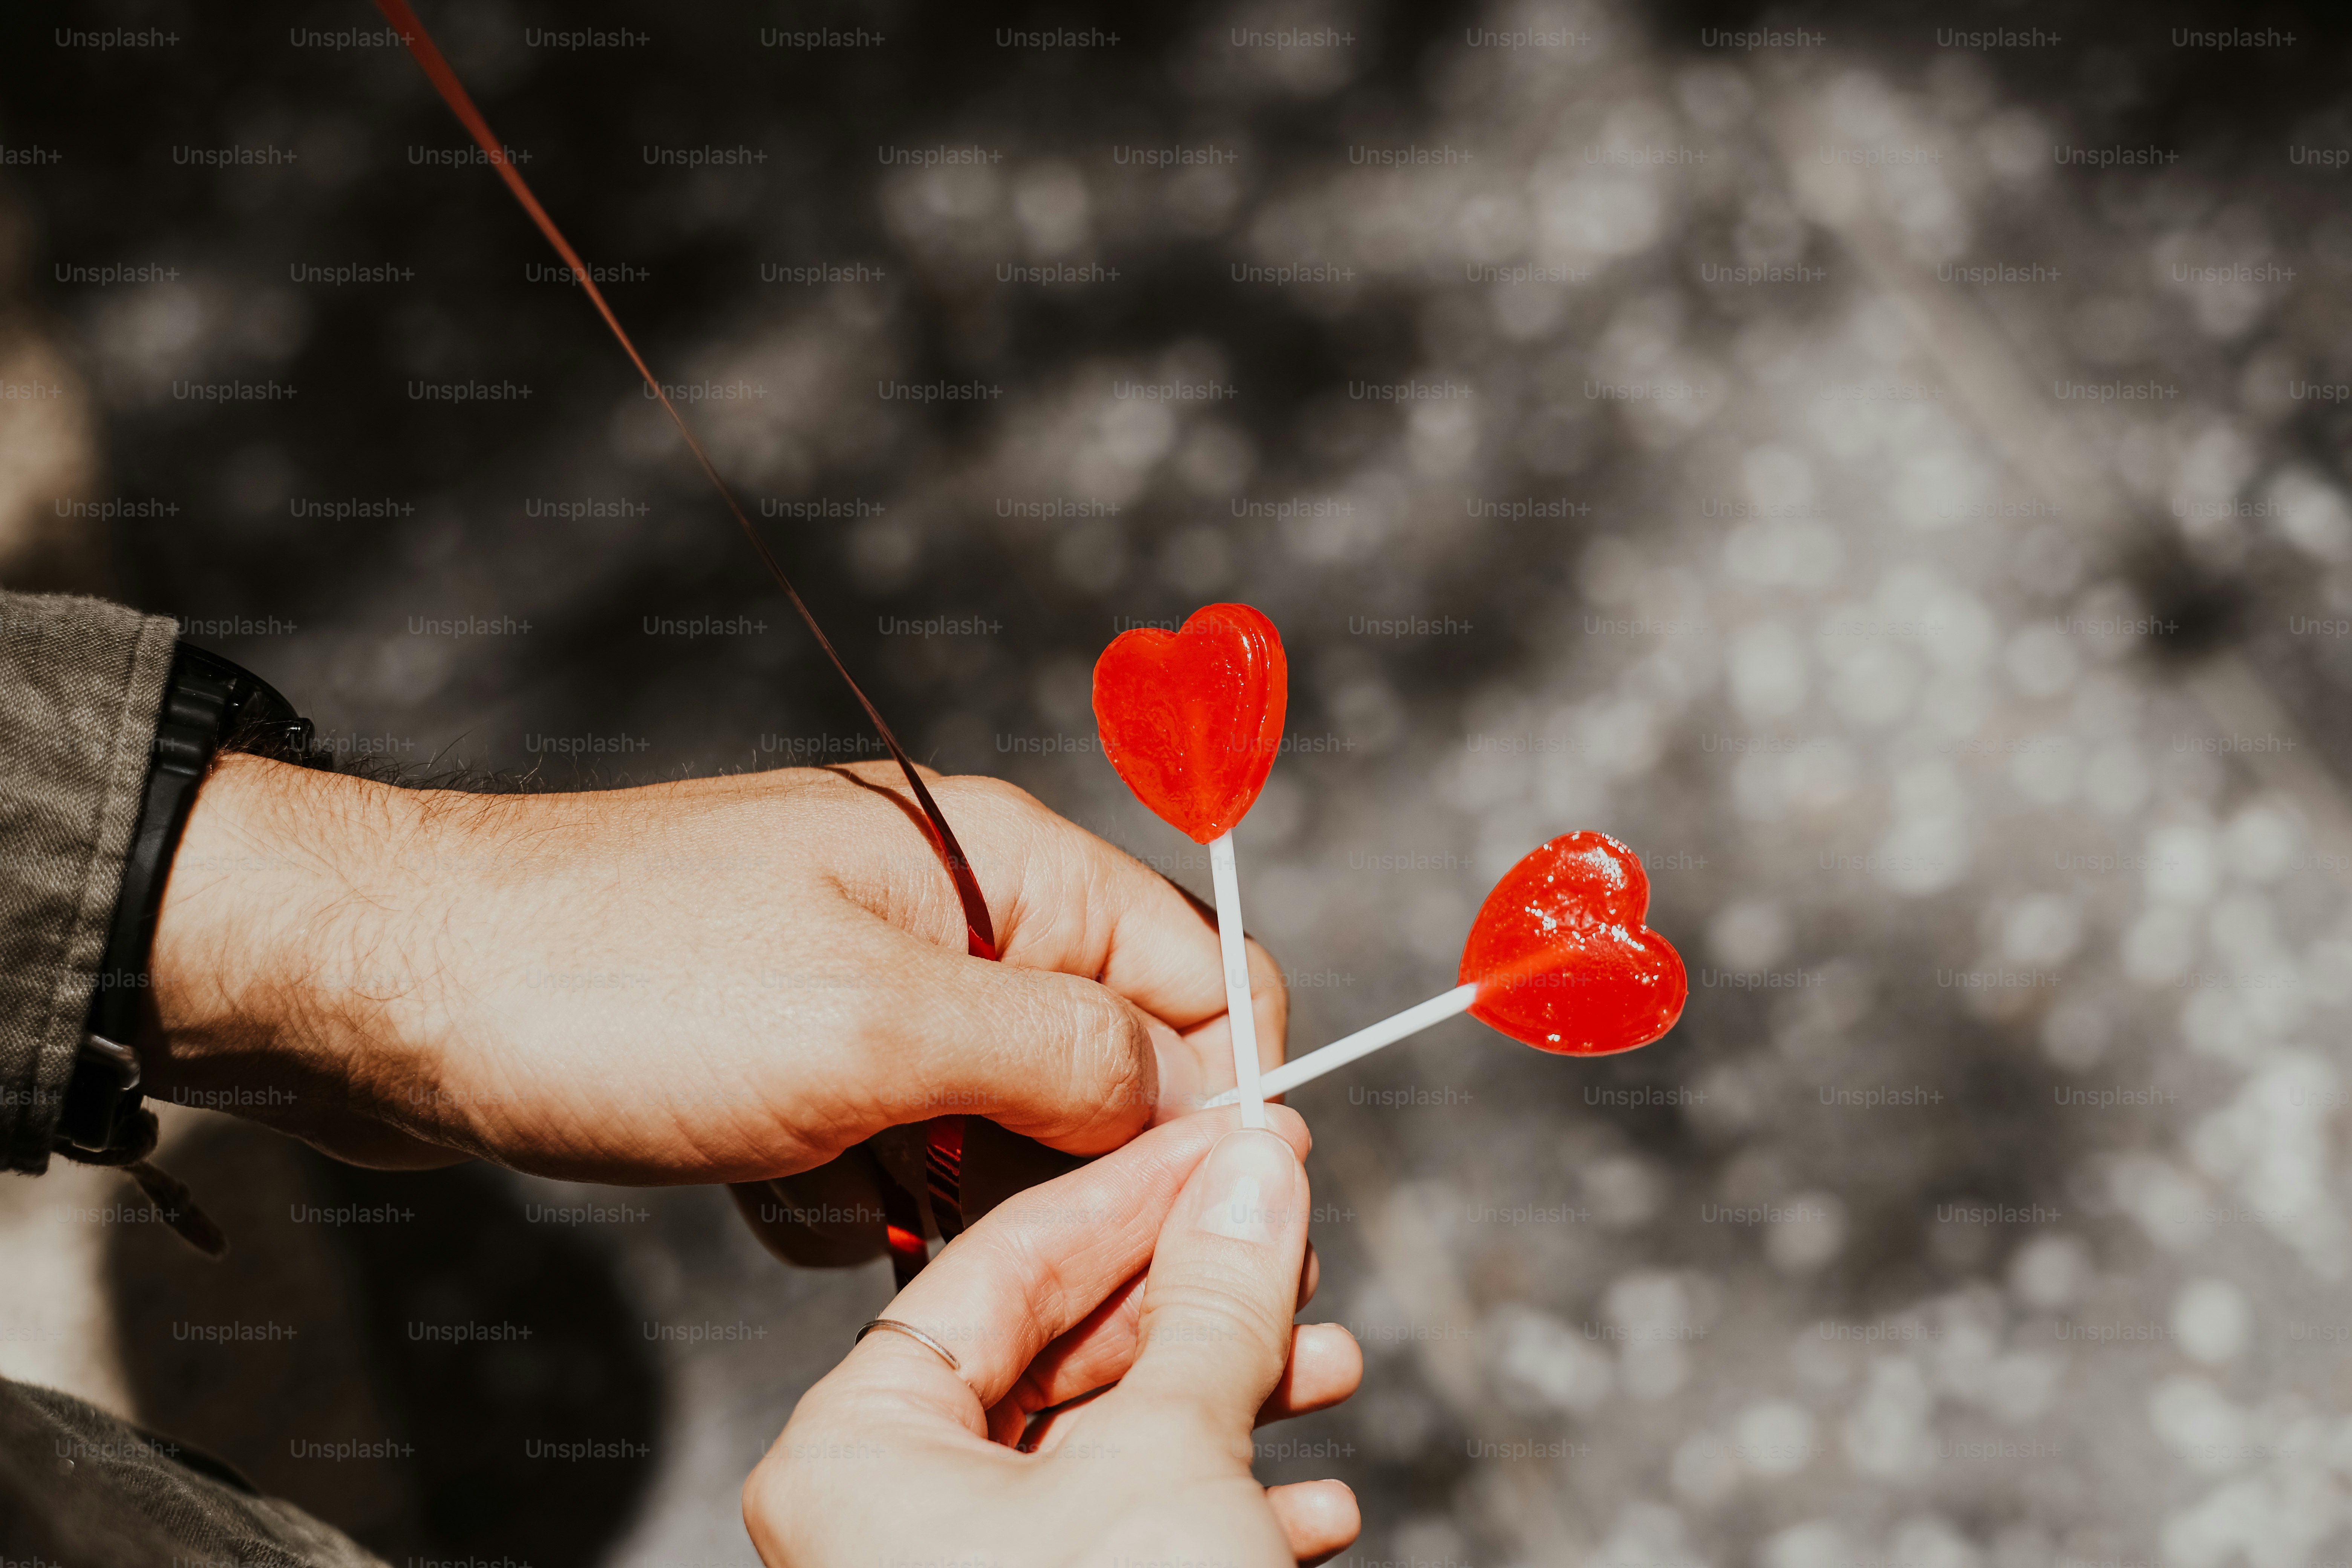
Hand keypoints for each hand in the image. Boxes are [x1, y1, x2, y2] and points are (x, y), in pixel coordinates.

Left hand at [141, 753, 1288, 1179]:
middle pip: (1107, 1069)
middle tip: (963, 1221)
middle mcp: (959, 917)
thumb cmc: (618, 982)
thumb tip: (1210, 1097)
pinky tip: (756, 1181)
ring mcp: (875, 984)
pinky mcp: (803, 1053)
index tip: (1182, 1218)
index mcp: (1006, 868)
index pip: (1205, 977)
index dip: (1219, 1102)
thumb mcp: (872, 1029)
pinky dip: (840, 1194)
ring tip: (823, 1178)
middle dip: (1054, 1169)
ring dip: (931, 1190)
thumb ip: (1065, 1056)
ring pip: (995, 1131)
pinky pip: (890, 1155)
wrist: (394, 993)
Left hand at [745, 1108, 1362, 1565]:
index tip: (1229, 1139)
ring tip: (1329, 1361)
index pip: (999, 1266)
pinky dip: (1226, 1508)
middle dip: (1195, 1301)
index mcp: (851, 1460)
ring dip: (1232, 1401)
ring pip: (1107, 1448)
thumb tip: (1255, 1173)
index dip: (1131, 1190)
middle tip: (1289, 1239)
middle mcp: (887, 1521)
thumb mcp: (1171, 1455)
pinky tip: (1315, 1499)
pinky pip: (1131, 1538)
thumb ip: (1211, 1301)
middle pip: (1057, 1355)